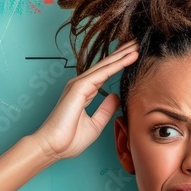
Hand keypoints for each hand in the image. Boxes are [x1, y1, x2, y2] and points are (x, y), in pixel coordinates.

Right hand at [32, 39, 139, 159]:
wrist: (53, 147)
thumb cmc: (68, 140)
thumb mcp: (95, 124)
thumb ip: (105, 110)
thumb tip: (115, 96)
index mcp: (83, 93)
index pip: (104, 74)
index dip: (118, 64)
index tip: (133, 56)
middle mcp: (80, 86)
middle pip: (105, 66)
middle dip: (121, 54)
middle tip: (137, 43)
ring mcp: (78, 85)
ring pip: (104, 66)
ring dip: (121, 55)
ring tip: (136, 45)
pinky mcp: (79, 88)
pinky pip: (102, 73)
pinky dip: (116, 64)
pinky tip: (128, 57)